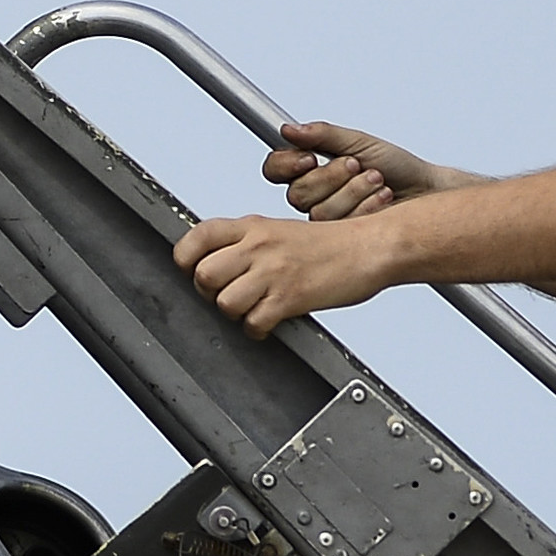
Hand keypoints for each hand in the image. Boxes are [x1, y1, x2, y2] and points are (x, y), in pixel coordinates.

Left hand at [177, 207, 395, 334]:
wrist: (369, 247)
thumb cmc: (325, 244)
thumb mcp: (277, 230)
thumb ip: (244, 243)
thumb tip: (209, 264)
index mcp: (251, 226)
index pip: (197, 237)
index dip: (186, 259)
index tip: (194, 272)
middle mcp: (257, 245)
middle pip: (203, 275)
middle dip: (210, 293)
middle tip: (228, 295)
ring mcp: (274, 271)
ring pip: (225, 303)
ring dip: (235, 314)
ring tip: (252, 309)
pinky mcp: (291, 297)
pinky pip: (254, 323)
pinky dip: (257, 330)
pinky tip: (268, 322)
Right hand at [263, 118, 433, 221]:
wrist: (427, 191)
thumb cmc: (397, 166)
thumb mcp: (359, 142)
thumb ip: (323, 135)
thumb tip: (289, 130)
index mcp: (309, 169)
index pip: (274, 169)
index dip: (286, 165)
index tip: (310, 158)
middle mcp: (313, 196)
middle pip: (296, 193)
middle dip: (331, 177)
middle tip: (356, 165)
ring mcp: (328, 221)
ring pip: (319, 213)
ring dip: (352, 191)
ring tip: (377, 180)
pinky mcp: (345, 241)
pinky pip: (341, 228)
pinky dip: (365, 208)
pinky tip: (382, 198)